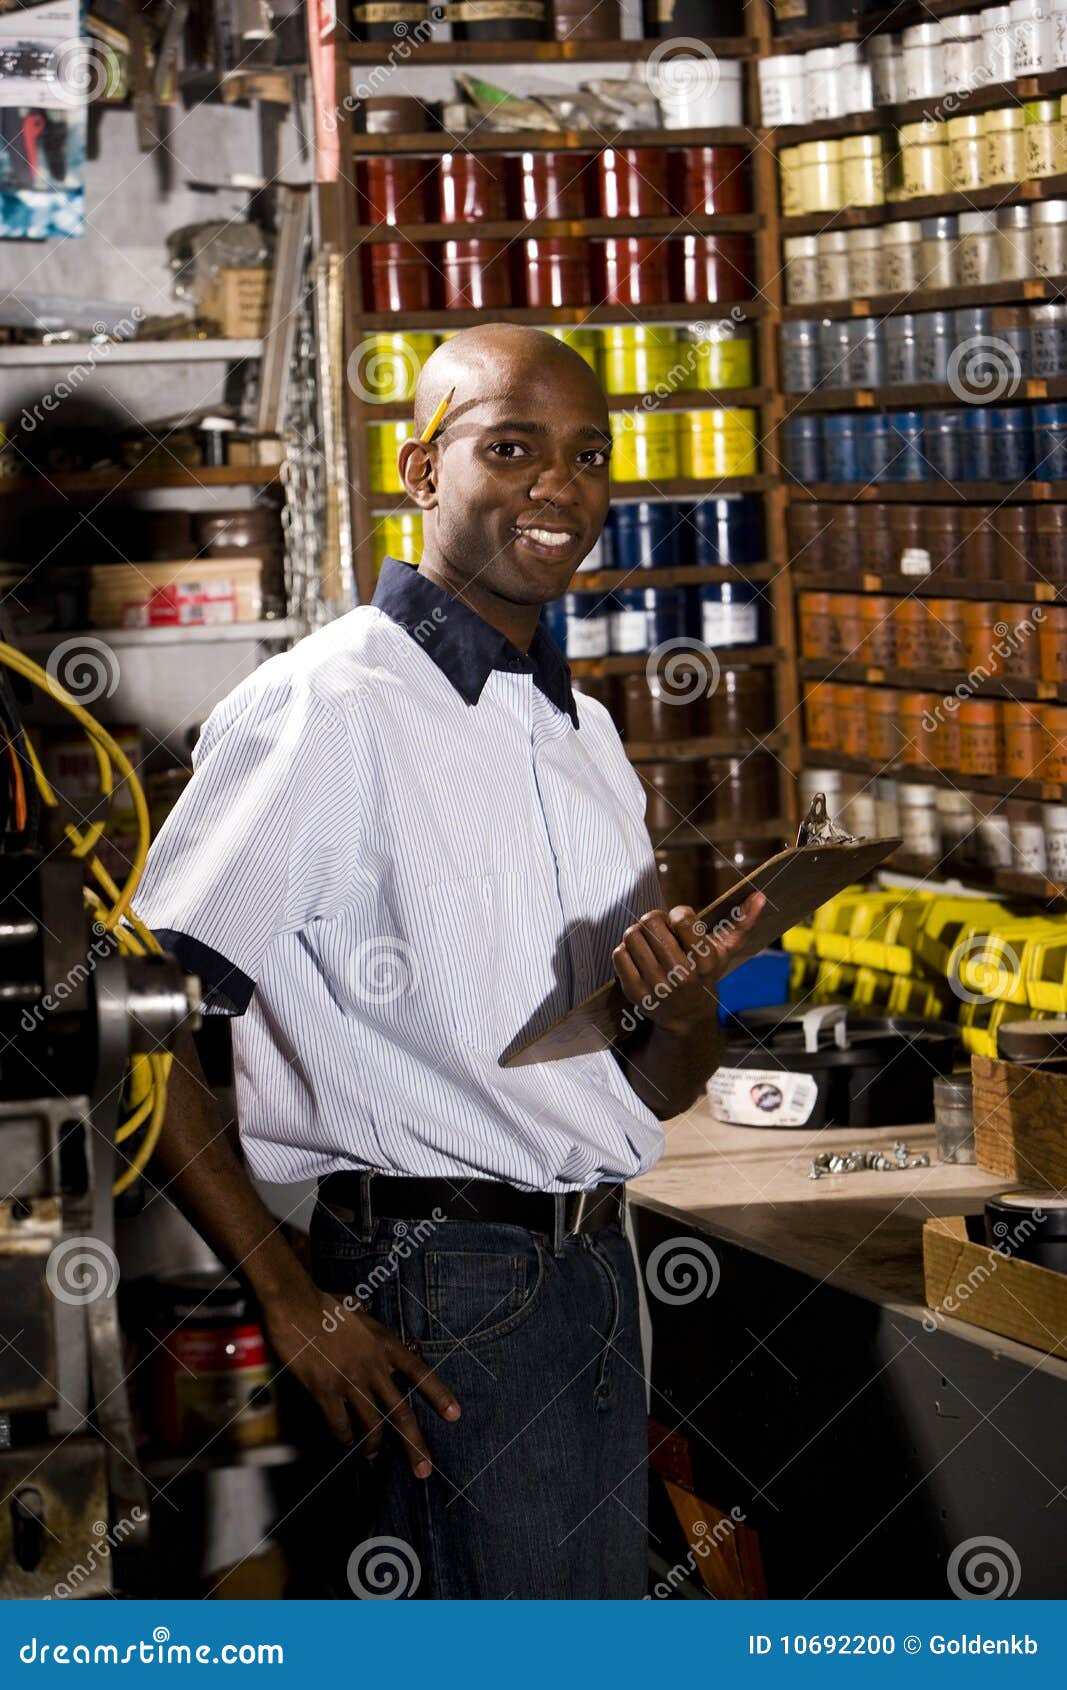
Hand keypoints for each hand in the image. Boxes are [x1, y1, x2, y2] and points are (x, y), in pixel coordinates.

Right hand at [261, 1281, 459, 1476]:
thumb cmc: (325, 1303)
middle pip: (401, 1413)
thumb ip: (372, 1329)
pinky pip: (340, 1424)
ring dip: (374, 1447)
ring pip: (371, 1426)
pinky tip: (345, 1440)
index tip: (454, 1414)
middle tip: (424, 1470)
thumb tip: (372, 1331)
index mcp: (385, 1344)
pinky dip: (344, 1437)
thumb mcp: (360, 1312)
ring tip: (373, 1456)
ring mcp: (349, 1381)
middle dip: (414, 1445)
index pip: (420, 1372)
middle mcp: (373, 1366)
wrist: (295, 1304)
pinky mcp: (325, 1391)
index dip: (438, 1395)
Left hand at [612, 892, 766, 1036]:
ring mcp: (657, 985)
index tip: (679, 923)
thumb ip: (743, 921)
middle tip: (657, 928)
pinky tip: (637, 957)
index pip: (681, 917)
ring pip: (632, 936)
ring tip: (647, 941)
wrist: (687, 1016)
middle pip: (651, 922)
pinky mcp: (635, 993)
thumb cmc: (706, 973)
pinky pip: (619, 955)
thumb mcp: (726, 950)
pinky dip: (625, 951)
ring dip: (636, 933)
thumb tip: (761, 896)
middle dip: (652, 919)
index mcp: (705, 960)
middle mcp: (681, 974)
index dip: (676, 914)